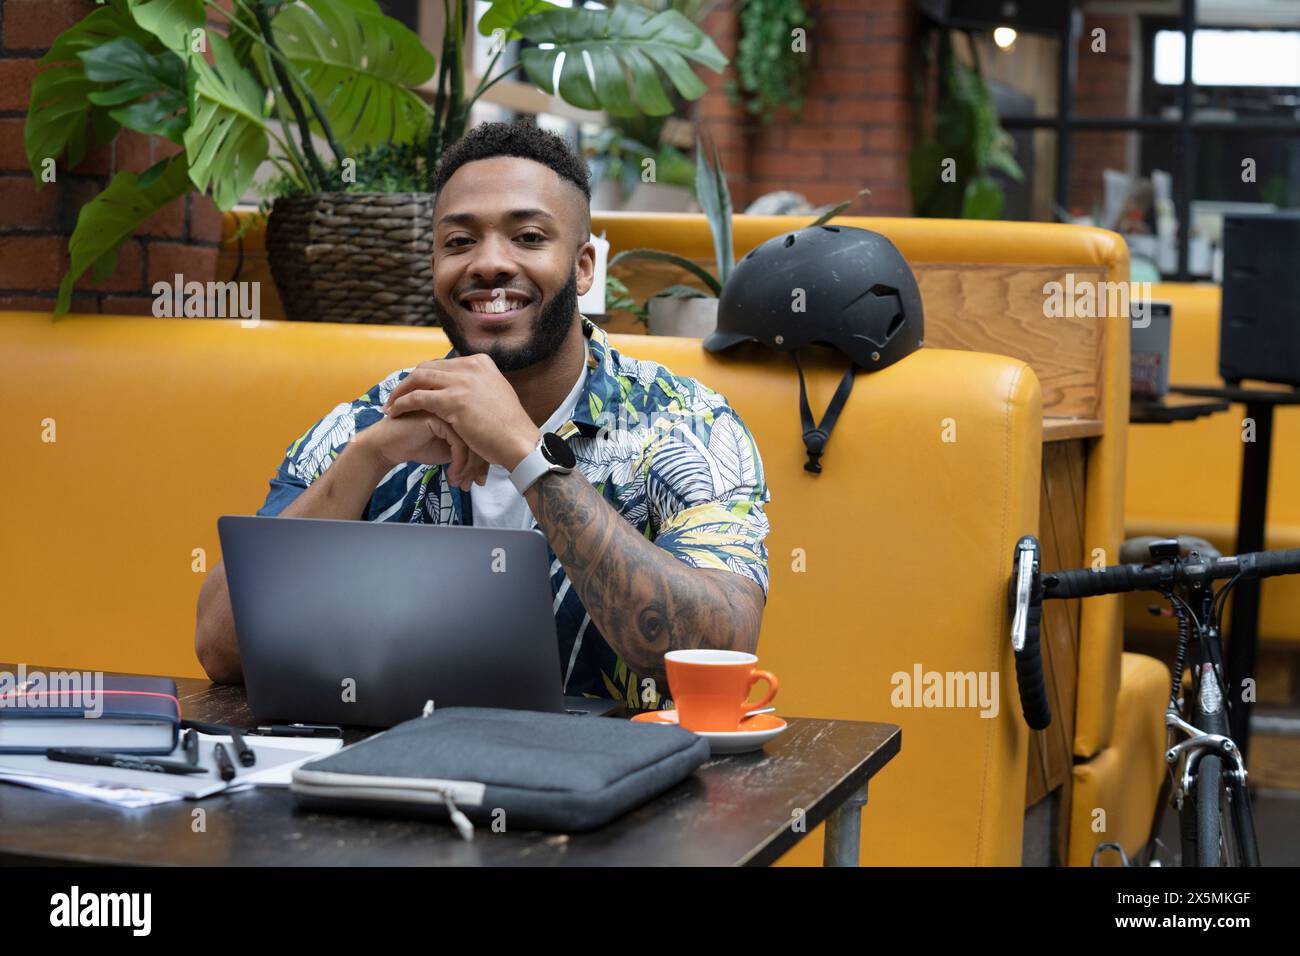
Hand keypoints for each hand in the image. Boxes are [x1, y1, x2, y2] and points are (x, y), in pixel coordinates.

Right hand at [354, 409, 488, 490]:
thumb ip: (467, 450)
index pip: (482, 435)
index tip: (480, 481)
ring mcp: (448, 409)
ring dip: (467, 468)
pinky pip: (458, 443)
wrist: (388, 444)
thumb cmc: (417, 445)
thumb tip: (488, 462)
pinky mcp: (437, 417)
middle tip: (474, 485)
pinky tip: (451, 475)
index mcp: (463, 411)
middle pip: (480, 437)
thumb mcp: (448, 450)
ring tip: (460, 484)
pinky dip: (458, 464)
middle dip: (478, 466)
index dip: (484, 460)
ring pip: (471, 441)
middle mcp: (458, 406)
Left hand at [382, 354, 538, 469]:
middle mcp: (469, 366)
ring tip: (390, 405)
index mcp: (480, 362)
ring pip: (418, 379)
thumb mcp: (497, 394)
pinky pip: (417, 397)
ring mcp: (461, 381)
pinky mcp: (452, 400)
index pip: (442, 364)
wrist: (518, 441)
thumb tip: (466, 388)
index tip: (413, 389)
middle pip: (427, 368)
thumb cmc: (509, 426)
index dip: (424, 377)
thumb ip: (479, 386)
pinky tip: (394, 413)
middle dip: (408, 382)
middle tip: (397, 396)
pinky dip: (402, 403)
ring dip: (400, 392)